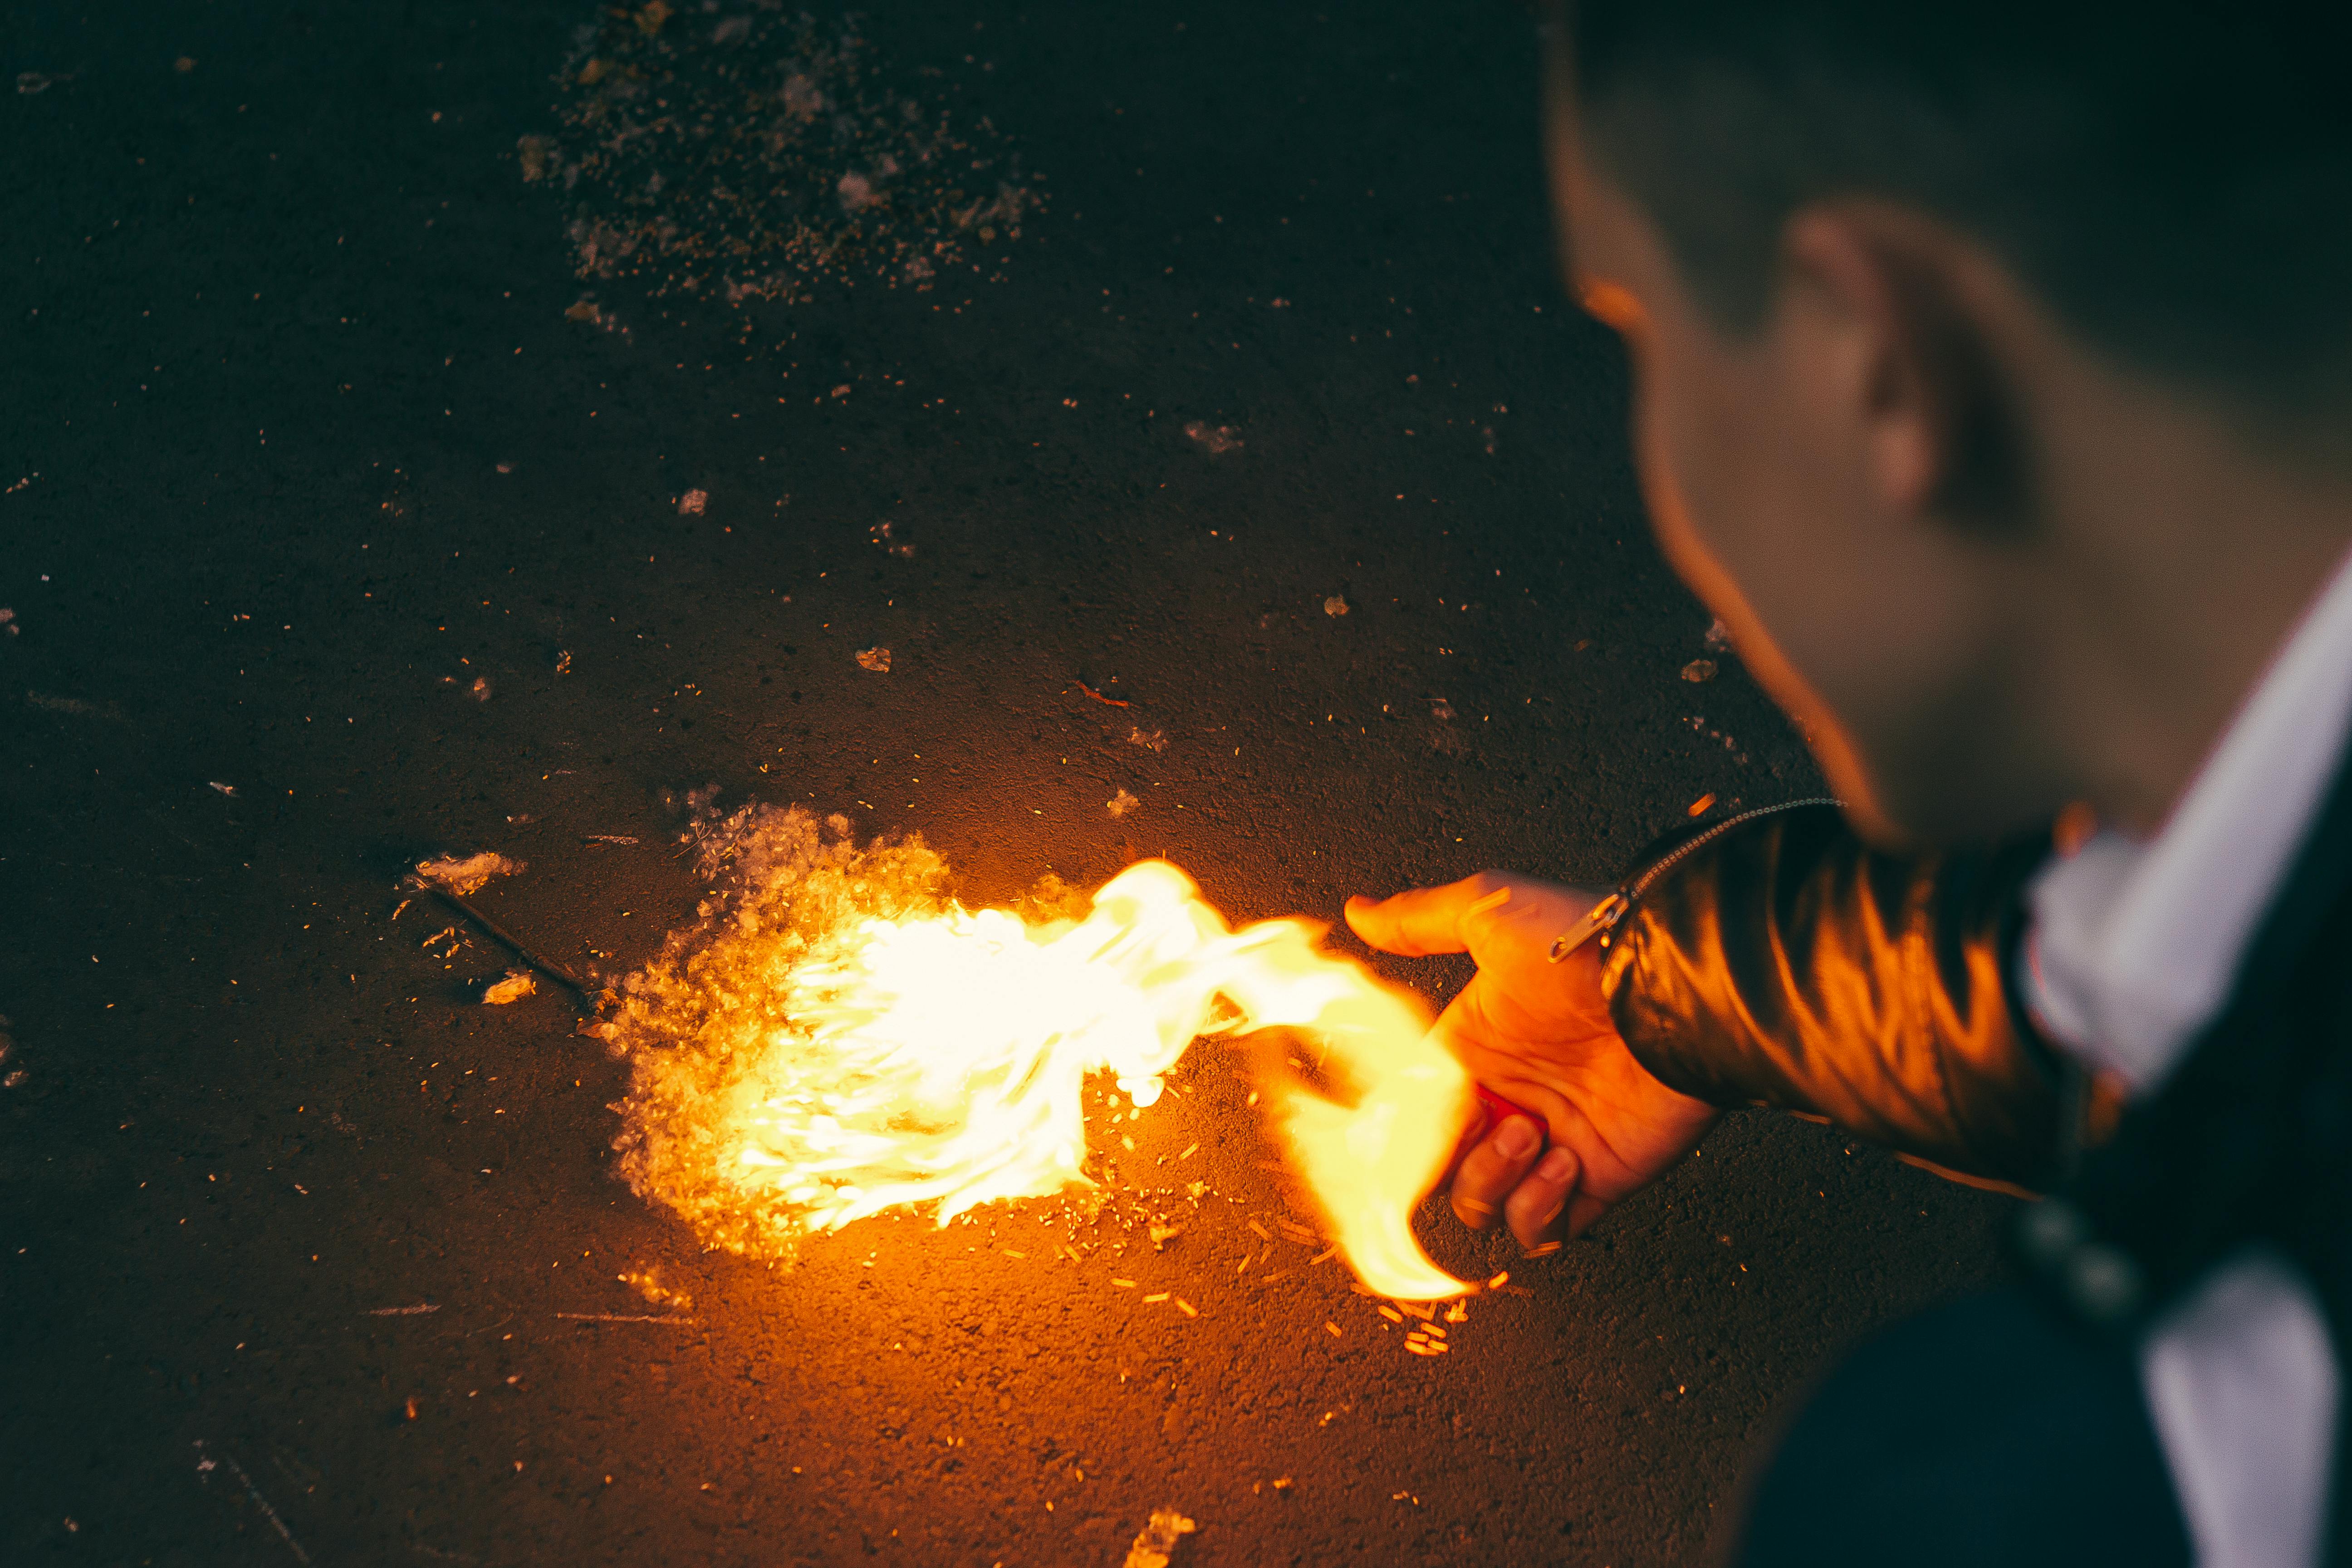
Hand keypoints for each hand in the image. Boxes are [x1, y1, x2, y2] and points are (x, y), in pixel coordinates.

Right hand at [1346, 872, 1719, 1248]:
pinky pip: (1543, 1230)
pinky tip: (1559, 1163)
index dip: (1395, 1124)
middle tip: (1477, 1115)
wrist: (1672, 984)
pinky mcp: (1598, 1179)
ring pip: (1481, 1203)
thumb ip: (1420, 919)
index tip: (1391, 1127)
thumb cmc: (1584, 944)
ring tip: (1529, 1132)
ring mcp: (1550, 1143)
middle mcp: (1507, 1098)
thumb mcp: (1491, 909)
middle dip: (1442, 1152)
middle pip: (1437, 1165)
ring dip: (1490, 1177)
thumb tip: (1360, 912)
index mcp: (1472, 1049)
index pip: (1409, 1108)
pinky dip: (1537, 1210)